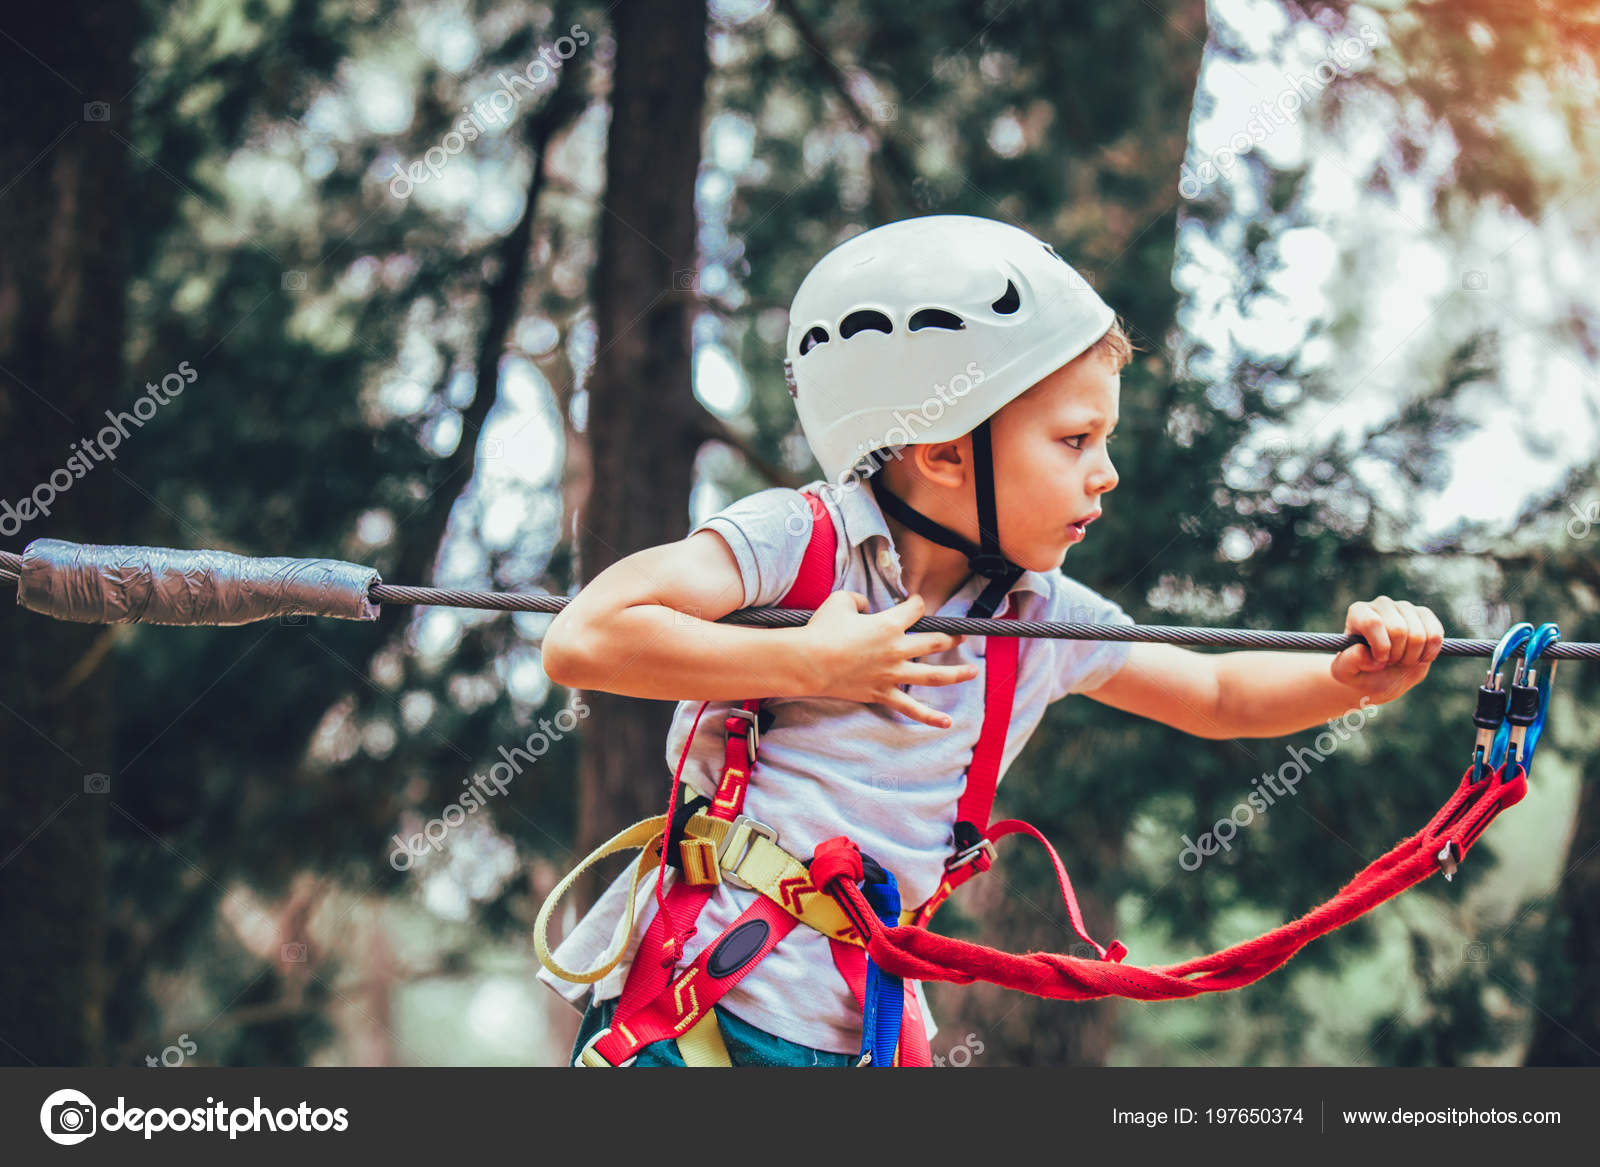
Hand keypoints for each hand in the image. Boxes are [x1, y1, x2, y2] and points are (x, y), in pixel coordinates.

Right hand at [805, 591, 978, 727]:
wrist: (809, 663)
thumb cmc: (822, 630)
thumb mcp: (840, 602)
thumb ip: (859, 600)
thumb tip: (866, 608)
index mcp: (889, 624)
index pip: (916, 609)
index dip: (918, 603)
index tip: (916, 603)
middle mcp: (897, 649)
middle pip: (934, 641)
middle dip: (950, 637)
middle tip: (959, 637)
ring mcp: (892, 674)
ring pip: (934, 675)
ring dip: (956, 673)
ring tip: (972, 672)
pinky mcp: (883, 694)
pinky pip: (911, 708)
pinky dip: (930, 717)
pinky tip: (947, 722)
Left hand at [1331, 595, 1443, 702]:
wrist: (1381, 676)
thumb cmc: (1361, 672)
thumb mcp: (1346, 672)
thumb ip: (1349, 662)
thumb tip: (1364, 651)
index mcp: (1358, 613)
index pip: (1373, 623)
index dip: (1380, 647)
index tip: (1378, 661)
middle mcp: (1381, 604)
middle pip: (1398, 630)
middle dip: (1396, 655)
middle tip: (1389, 662)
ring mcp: (1405, 607)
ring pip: (1419, 635)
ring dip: (1412, 657)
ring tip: (1401, 660)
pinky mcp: (1425, 615)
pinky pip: (1436, 634)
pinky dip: (1429, 653)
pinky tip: (1419, 658)